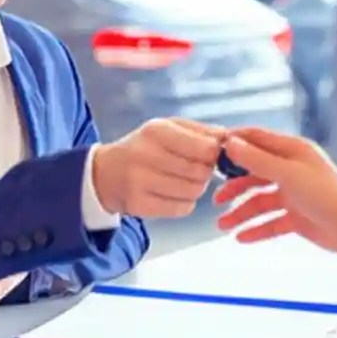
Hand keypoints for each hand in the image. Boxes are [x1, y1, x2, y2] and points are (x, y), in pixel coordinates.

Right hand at [91, 118, 225, 217]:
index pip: (204, 148)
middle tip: (196, 168)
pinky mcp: (139, 205)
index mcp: (157, 130)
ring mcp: (139, 182)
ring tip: (184, 179)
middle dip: (206, 171)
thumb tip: (229, 137)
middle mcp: (145, 155)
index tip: (210, 154)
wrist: (107, 172)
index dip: (215, 154)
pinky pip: (182, 209)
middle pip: (201, 172)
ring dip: (197, 188)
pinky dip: (185, 203)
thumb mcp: (170, 128)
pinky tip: (173, 193)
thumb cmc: (147, 146)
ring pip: (194, 192)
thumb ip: (201, 131)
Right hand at [214, 128, 336, 257]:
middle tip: (215, 199)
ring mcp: (294, 194)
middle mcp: (291, 169)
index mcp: (292, 151)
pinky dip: (256, 229)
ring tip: (223, 226)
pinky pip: (271, 222)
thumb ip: (257, 160)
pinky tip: (241, 238)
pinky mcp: (297, 217)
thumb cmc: (326, 194)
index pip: (256, 139)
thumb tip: (230, 143)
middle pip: (254, 173)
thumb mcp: (288, 174)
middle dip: (234, 186)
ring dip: (241, 212)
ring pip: (260, 201)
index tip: (210, 152)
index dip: (234, 144)